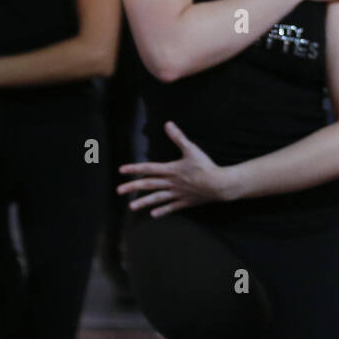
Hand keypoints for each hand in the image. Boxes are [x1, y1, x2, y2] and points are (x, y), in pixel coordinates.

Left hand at [116, 121, 230, 216]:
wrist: (219, 184)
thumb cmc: (206, 166)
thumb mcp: (192, 149)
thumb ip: (178, 137)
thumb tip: (168, 124)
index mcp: (171, 170)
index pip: (149, 168)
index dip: (135, 168)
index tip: (122, 170)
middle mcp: (171, 183)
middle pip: (148, 185)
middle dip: (133, 187)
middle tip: (119, 191)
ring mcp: (177, 193)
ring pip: (157, 198)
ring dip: (143, 202)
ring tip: (131, 206)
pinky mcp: (185, 201)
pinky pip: (171, 207)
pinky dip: (162, 211)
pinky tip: (153, 214)